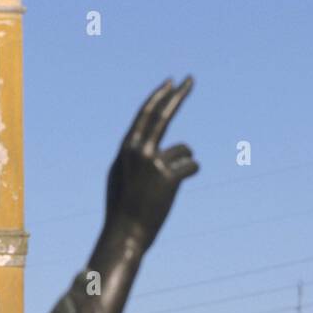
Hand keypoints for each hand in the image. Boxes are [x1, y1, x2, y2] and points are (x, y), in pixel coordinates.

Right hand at [104, 77, 198, 251]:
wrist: (126, 233)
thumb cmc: (123, 206)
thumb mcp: (121, 175)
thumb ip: (133, 155)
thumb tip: (149, 141)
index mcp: (126, 148)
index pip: (145, 114)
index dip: (160, 96)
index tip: (171, 83)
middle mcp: (139, 150)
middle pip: (163, 115)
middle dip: (178, 95)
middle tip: (190, 79)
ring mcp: (155, 163)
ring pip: (184, 150)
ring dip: (183, 163)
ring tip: (167, 186)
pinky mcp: (169, 177)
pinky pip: (191, 166)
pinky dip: (188, 175)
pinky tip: (175, 189)